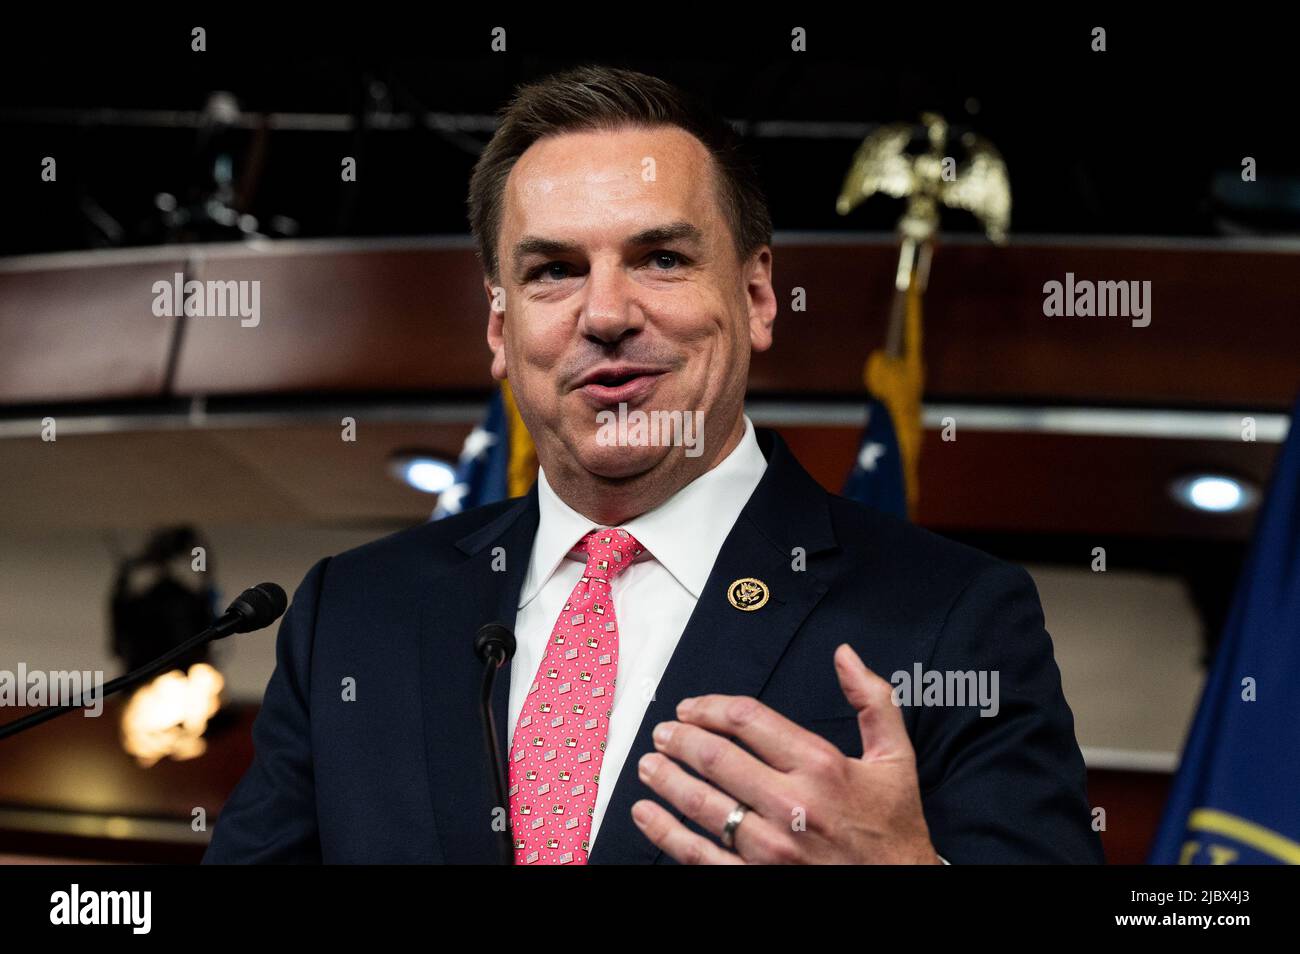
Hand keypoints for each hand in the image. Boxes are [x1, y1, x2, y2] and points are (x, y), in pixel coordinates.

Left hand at [631, 643, 940, 863]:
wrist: (904, 888)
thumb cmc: (894, 827)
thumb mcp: (896, 758)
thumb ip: (874, 700)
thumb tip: (846, 656)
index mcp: (821, 765)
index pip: (747, 720)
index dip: (709, 707)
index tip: (690, 708)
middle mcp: (793, 804)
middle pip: (716, 758)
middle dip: (679, 740)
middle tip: (662, 733)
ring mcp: (772, 847)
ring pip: (701, 804)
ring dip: (666, 779)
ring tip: (648, 764)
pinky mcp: (759, 880)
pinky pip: (699, 855)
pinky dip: (665, 832)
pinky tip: (646, 815)